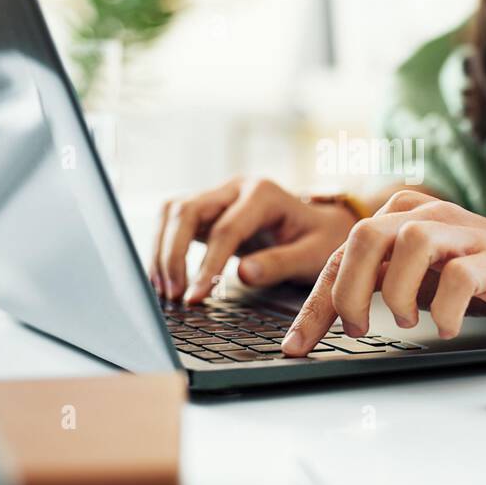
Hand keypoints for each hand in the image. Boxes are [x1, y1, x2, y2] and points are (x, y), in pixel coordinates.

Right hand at [151, 177, 356, 302]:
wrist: (322, 226)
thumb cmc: (321, 240)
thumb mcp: (312, 254)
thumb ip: (279, 263)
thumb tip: (242, 275)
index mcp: (263, 193)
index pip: (225, 229)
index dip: (207, 265)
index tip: (196, 297)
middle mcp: (235, 187)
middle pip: (187, 211)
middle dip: (173, 254)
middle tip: (173, 294)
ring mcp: (219, 195)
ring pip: (173, 212)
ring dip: (162, 250)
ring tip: (165, 290)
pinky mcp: (209, 210)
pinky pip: (174, 222)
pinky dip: (164, 247)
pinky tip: (164, 277)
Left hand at [281, 190, 485, 355]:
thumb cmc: (478, 279)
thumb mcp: (418, 276)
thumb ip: (377, 279)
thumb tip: (324, 315)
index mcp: (401, 215)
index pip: (342, 255)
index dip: (316, 302)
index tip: (296, 345)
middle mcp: (427, 215)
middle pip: (364, 237)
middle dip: (347, 291)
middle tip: (357, 329)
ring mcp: (462, 232)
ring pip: (407, 244)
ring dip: (398, 293)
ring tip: (409, 322)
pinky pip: (457, 276)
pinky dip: (444, 310)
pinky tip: (445, 328)